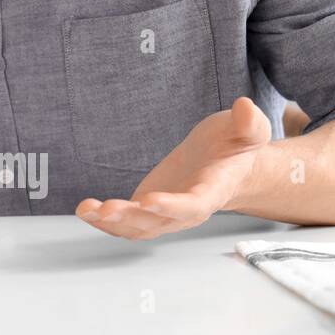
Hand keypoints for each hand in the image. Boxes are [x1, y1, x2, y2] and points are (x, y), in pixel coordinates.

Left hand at [75, 96, 271, 239]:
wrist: (226, 165)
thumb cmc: (234, 147)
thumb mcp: (248, 131)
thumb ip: (249, 124)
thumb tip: (245, 106)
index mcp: (213, 191)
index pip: (194, 204)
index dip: (172, 206)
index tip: (148, 200)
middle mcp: (188, 210)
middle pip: (160, 222)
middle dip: (132, 217)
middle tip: (106, 208)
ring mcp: (166, 214)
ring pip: (139, 228)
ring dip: (112, 223)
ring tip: (87, 209)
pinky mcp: (148, 210)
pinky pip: (126, 224)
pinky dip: (104, 221)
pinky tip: (85, 210)